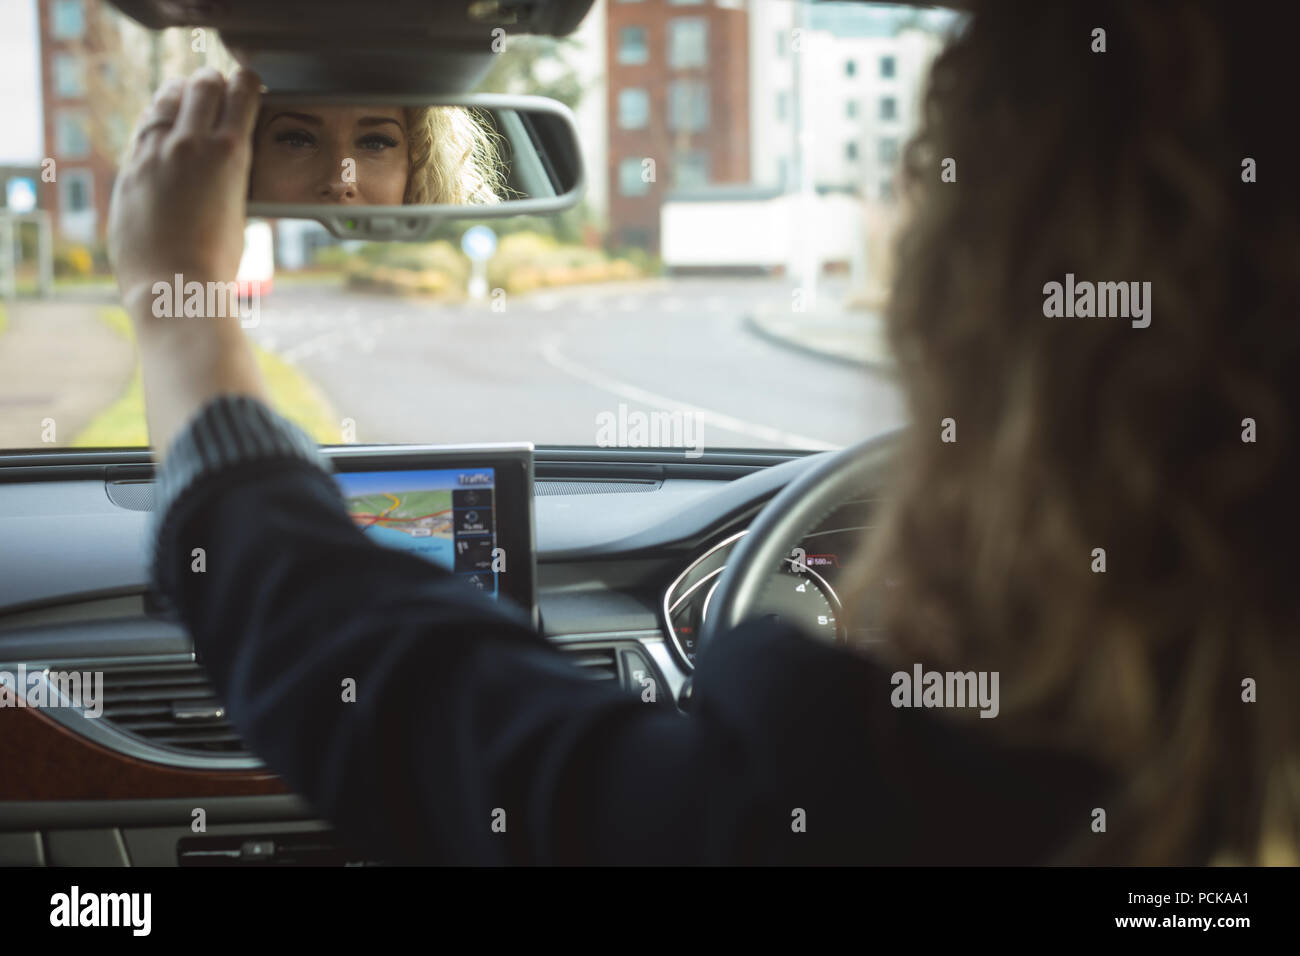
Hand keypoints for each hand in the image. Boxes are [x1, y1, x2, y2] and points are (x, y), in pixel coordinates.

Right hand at [108, 67, 268, 455]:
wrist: (173, 293)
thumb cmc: (159, 285)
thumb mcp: (138, 244)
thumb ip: (148, 220)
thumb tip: (158, 235)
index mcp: (132, 171)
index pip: (149, 119)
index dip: (170, 109)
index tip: (187, 112)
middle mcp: (154, 151)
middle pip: (174, 95)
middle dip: (197, 90)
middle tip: (218, 93)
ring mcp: (187, 147)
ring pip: (203, 88)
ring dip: (222, 83)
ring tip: (240, 82)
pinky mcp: (223, 153)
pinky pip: (237, 100)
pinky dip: (247, 85)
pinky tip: (257, 80)